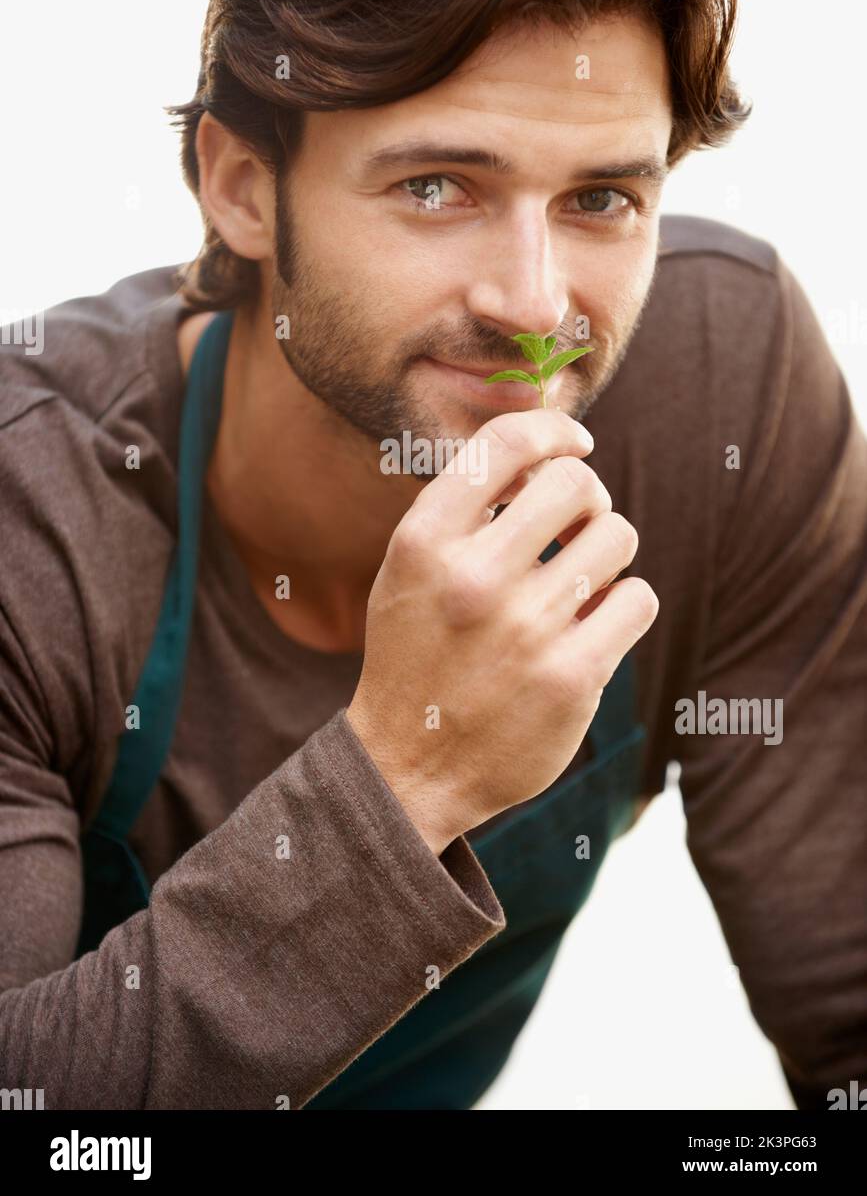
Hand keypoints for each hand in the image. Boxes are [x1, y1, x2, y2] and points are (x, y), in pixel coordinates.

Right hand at [347, 410, 657, 853]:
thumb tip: (548, 448)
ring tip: (582, 581)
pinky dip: (624, 605)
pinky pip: (637, 598)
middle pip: (576, 482)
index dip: (555, 428)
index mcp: (423, 541)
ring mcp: (524, 632)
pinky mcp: (571, 678)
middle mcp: (471, 579)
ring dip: (608, 552)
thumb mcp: (409, 568)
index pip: (508, 443)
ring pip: (617, 537)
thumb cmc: (418, 651)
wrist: (408, 767)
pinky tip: (596, 623)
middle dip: (587, 498)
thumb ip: (464, 507)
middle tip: (577, 526)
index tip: (576, 441)